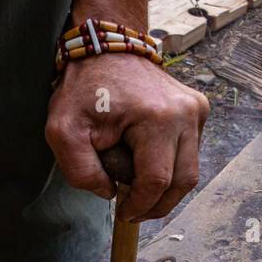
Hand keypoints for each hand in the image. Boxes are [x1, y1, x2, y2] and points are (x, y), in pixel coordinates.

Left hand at [46, 52, 209, 221]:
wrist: (106, 48)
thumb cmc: (84, 88)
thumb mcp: (63, 131)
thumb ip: (80, 172)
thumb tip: (110, 193)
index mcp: (158, 118)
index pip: (157, 181)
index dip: (140, 205)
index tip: (123, 212)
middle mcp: (186, 114)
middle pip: (183, 182)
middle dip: (157, 204)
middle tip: (133, 210)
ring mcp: (196, 110)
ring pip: (189, 171)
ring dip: (164, 187)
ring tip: (136, 186)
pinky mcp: (198, 109)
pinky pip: (190, 153)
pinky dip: (170, 166)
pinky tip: (146, 160)